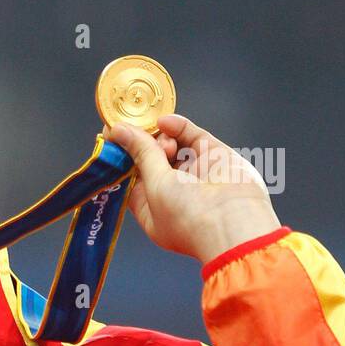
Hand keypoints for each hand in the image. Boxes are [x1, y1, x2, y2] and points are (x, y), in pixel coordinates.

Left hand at [103, 115, 280, 265]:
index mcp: (154, 210)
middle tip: (127, 127)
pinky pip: (192, 136)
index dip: (121, 158)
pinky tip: (165, 122)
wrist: (235, 223)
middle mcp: (175, 192)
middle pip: (150, 160)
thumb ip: (140, 154)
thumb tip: (118, 132)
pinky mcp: (214, 156)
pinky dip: (178, 127)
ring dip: (159, 138)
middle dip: (140, 144)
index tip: (110, 136)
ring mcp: (195, 173)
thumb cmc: (188, 218)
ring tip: (157, 138)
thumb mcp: (155, 185)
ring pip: (171, 146)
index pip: (132, 179)